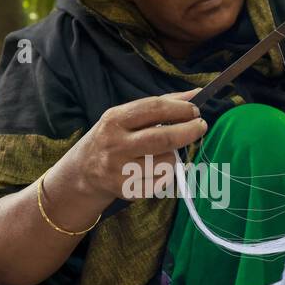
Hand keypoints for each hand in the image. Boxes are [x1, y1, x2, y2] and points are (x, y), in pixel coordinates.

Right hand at [61, 89, 206, 202]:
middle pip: (163, 138)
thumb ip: (160, 105)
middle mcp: (115, 144)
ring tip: (164, 153)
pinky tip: (156, 170)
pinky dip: (166, 174)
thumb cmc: (113, 138)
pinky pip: (162, 181)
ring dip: (174, 156)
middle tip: (200, 127)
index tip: (195, 111)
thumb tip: (195, 94)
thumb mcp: (126, 117)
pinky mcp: (126, 190)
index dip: (180, 109)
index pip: (154, 109)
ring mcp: (120, 169)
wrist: (83, 172)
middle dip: (188, 131)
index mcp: (115, 119)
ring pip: (166, 162)